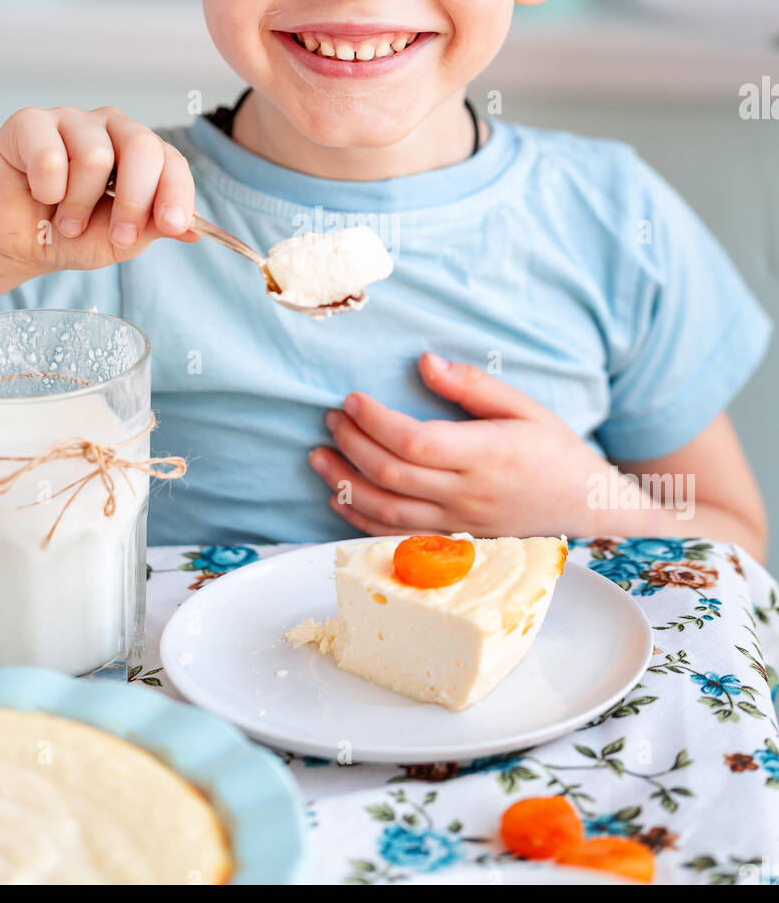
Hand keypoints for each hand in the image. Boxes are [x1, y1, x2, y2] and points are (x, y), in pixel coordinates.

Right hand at [0, 106, 198, 277]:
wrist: (15, 242)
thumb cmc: (69, 234)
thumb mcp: (119, 241)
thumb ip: (154, 227)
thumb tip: (195, 229)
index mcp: (141, 153)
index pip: (172, 161)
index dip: (176, 193)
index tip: (173, 226)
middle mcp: (111, 128)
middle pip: (142, 147)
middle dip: (135, 200)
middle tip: (119, 235)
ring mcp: (71, 120)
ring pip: (94, 156)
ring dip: (80, 204)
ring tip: (67, 222)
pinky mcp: (29, 123)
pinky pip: (49, 156)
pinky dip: (47, 189)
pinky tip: (42, 196)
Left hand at [309, 352, 609, 537]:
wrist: (584, 506)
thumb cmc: (554, 450)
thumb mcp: (523, 406)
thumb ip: (472, 386)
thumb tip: (424, 362)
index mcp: (485, 455)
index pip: (415, 441)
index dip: (375, 421)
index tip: (352, 399)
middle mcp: (467, 494)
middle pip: (392, 474)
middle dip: (351, 444)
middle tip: (331, 418)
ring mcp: (457, 523)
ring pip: (386, 509)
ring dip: (344, 483)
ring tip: (318, 456)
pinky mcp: (452, 540)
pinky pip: (396, 535)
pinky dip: (360, 518)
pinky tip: (339, 497)